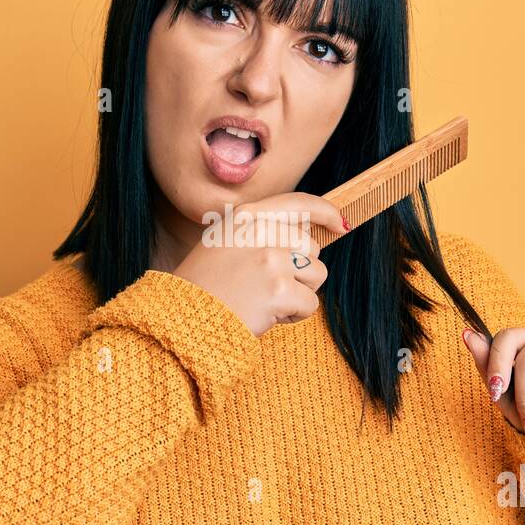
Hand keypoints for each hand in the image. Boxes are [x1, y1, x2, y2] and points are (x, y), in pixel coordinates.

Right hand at [170, 192, 349, 336]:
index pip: (298, 203)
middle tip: (264, 286)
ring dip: (298, 293)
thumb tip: (309, 234)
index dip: (325, 213)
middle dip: (299, 270)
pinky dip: (294, 315)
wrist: (183, 320)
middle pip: (311, 246)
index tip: (341, 224)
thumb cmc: (205, 288)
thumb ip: (260, 233)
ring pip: (317, 274)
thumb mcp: (224, 244)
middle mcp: (259, 231)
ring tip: (263, 300)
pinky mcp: (279, 289)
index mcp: (246, 217)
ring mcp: (270, 259)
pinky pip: (311, 304)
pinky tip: (266, 315)